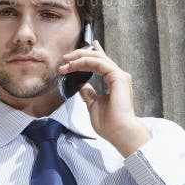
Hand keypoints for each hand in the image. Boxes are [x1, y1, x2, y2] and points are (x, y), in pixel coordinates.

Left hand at [59, 40, 150, 156]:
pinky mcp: (118, 77)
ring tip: (66, 61)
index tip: (79, 52)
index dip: (92, 54)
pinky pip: (99, 64)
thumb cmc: (110, 124)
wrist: (119, 132)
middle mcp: (118, 76)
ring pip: (98, 58)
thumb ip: (88, 93)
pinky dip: (85, 62)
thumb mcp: (93, 104)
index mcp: (115, 81)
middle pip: (98, 58)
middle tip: (65, 57)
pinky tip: (74, 65)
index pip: (102, 63)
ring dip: (80, 58)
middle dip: (80, 55)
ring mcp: (119, 76)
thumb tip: (80, 85)